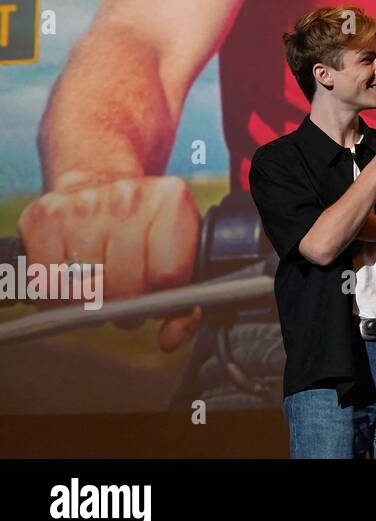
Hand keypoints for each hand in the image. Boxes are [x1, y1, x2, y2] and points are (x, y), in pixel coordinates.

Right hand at [17, 175, 201, 350]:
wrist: (100, 181)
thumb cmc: (145, 232)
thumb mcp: (181, 254)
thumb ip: (186, 305)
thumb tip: (170, 338)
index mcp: (172, 201)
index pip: (169, 274)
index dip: (162, 295)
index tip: (158, 288)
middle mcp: (129, 196)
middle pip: (126, 286)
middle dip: (126, 303)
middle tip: (127, 293)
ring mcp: (84, 205)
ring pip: (85, 289)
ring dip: (91, 302)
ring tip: (101, 285)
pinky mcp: (44, 218)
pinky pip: (48, 284)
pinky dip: (59, 296)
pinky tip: (73, 281)